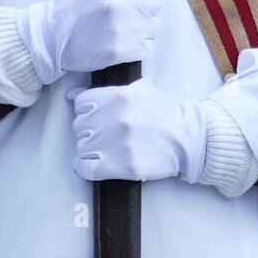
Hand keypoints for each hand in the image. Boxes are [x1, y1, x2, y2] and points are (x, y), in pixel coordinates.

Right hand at [28, 0, 160, 83]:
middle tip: (135, 14)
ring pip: (154, 26)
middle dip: (147, 8)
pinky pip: (148, 47)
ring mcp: (123, 27)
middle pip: (155, 3)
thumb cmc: (66, 8)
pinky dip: (141, 47)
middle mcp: (120, 2)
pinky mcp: (122, 50)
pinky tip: (128, 44)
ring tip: (130, 30)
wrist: (49, 39)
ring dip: (145, 28)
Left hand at [68, 79, 204, 182]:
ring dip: (91, 149)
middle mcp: (115, 119)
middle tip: (104, 134)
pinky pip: (85, 168)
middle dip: (89, 131)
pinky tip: (97, 165)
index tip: (96, 118)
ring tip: (107, 149)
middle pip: (80, 126)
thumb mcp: (138, 89)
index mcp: (118, 96)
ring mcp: (117, 143)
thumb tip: (71, 95)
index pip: (81, 104)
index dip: (87, 111)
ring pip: (82, 147)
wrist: (186, 137)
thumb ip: (106, 90)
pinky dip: (85, 168)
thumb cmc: (162, 112)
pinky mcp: (122, 166)